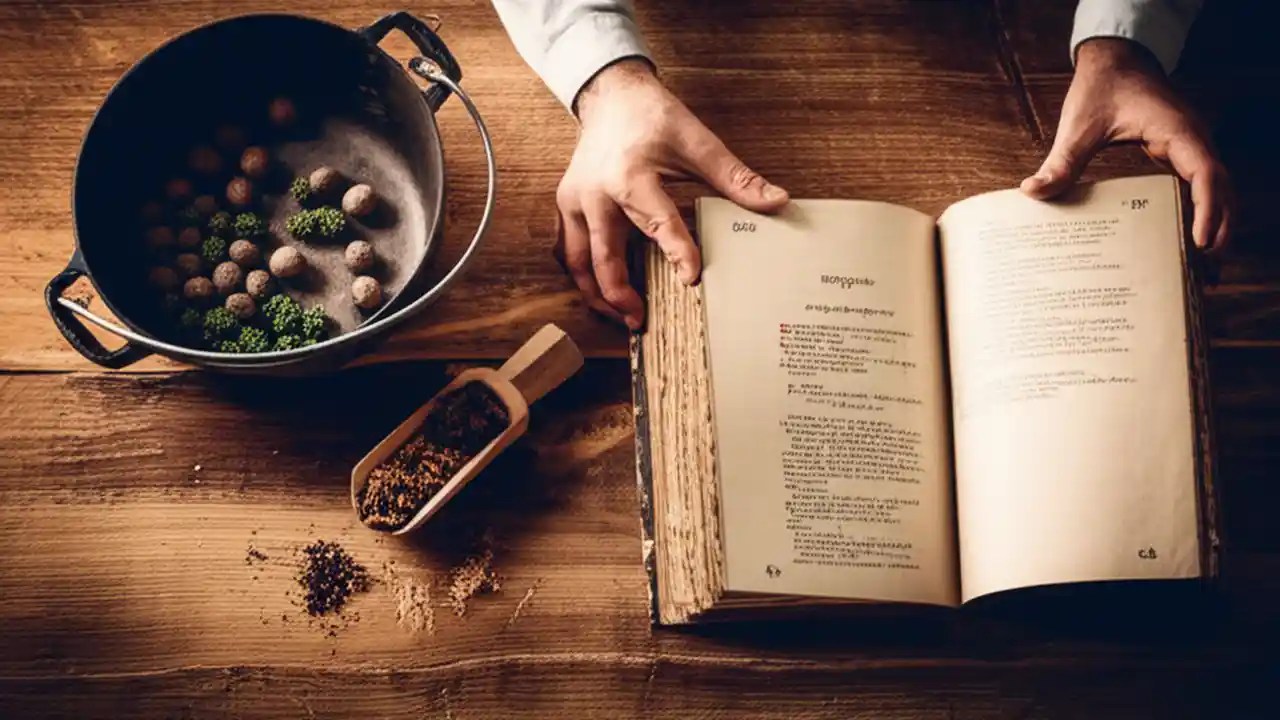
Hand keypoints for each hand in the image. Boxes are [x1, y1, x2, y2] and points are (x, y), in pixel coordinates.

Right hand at [555, 59, 789, 328]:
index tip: (691, 278)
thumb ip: (735, 178)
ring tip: (621, 316)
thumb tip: (777, 202)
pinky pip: (569, 250)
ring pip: (577, 261)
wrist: (610, 94)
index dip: (676, 251)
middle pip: (604, 256)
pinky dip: (583, 276)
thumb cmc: (652, 117)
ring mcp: (575, 201)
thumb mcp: (697, 142)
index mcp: (630, 176)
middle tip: (640, 320)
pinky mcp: (567, 205)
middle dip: (620, 293)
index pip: (657, 222)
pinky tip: (602, 293)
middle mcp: (596, 194)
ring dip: (596, 293)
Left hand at [1021, 38, 1230, 251]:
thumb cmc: (1102, 87)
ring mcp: (1190, 146)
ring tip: (1206, 265)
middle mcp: (1192, 139)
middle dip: (1219, 226)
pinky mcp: (1181, 151)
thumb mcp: (1079, 125)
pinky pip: (1200, 183)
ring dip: (1217, 220)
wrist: (1116, 59)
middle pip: (1220, 187)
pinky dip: (1202, 208)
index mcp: (1176, 130)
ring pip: (1216, 187)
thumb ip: (1062, 160)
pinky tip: (1189, 235)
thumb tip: (1032, 191)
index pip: (1205, 173)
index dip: (1208, 208)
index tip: (1202, 241)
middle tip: (1209, 270)